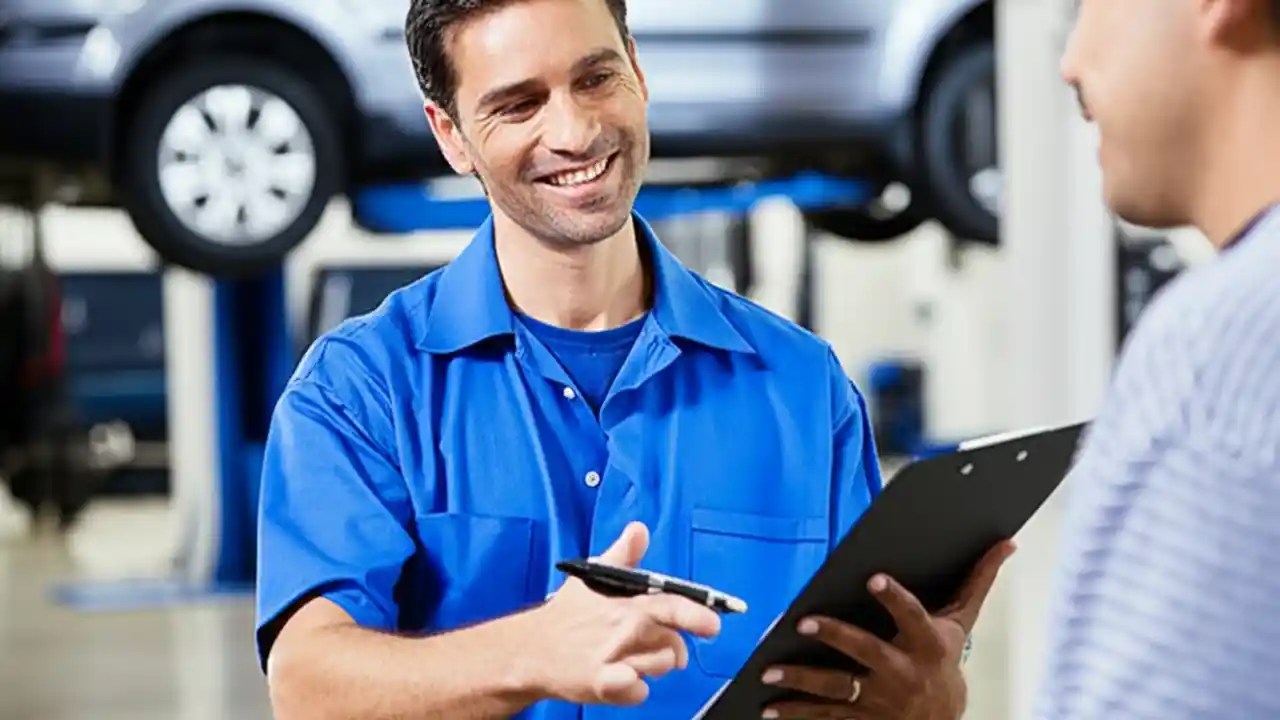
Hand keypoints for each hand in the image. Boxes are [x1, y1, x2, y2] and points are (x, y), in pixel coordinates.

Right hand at [518, 521, 721, 706]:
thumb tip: (640, 528)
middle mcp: (621, 628)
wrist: (530, 650)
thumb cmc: (567, 613)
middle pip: (671, 642)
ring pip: (659, 666)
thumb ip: (623, 555)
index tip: (714, 624)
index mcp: (625, 601)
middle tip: (670, 651)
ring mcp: (611, 657)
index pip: (668, 603)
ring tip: (628, 658)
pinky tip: (618, 677)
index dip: (695, 614)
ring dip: (652, 665)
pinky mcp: (601, 684)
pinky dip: (634, 689)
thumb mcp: (592, 577)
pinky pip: (639, 691)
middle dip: (677, 649)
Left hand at [760, 540, 1016, 719]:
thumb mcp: (962, 620)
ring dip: (801, 683)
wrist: (942, 719)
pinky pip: (825, 718)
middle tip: (805, 623)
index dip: (895, 598)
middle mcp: (903, 673)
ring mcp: (880, 701)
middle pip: (867, 653)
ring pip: (838, 690)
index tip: (874, 577)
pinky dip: (795, 714)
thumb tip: (1008, 542)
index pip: (913, 616)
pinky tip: (768, 708)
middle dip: (836, 637)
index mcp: (927, 643)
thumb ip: (979, 580)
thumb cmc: (944, 657)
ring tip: (770, 673)